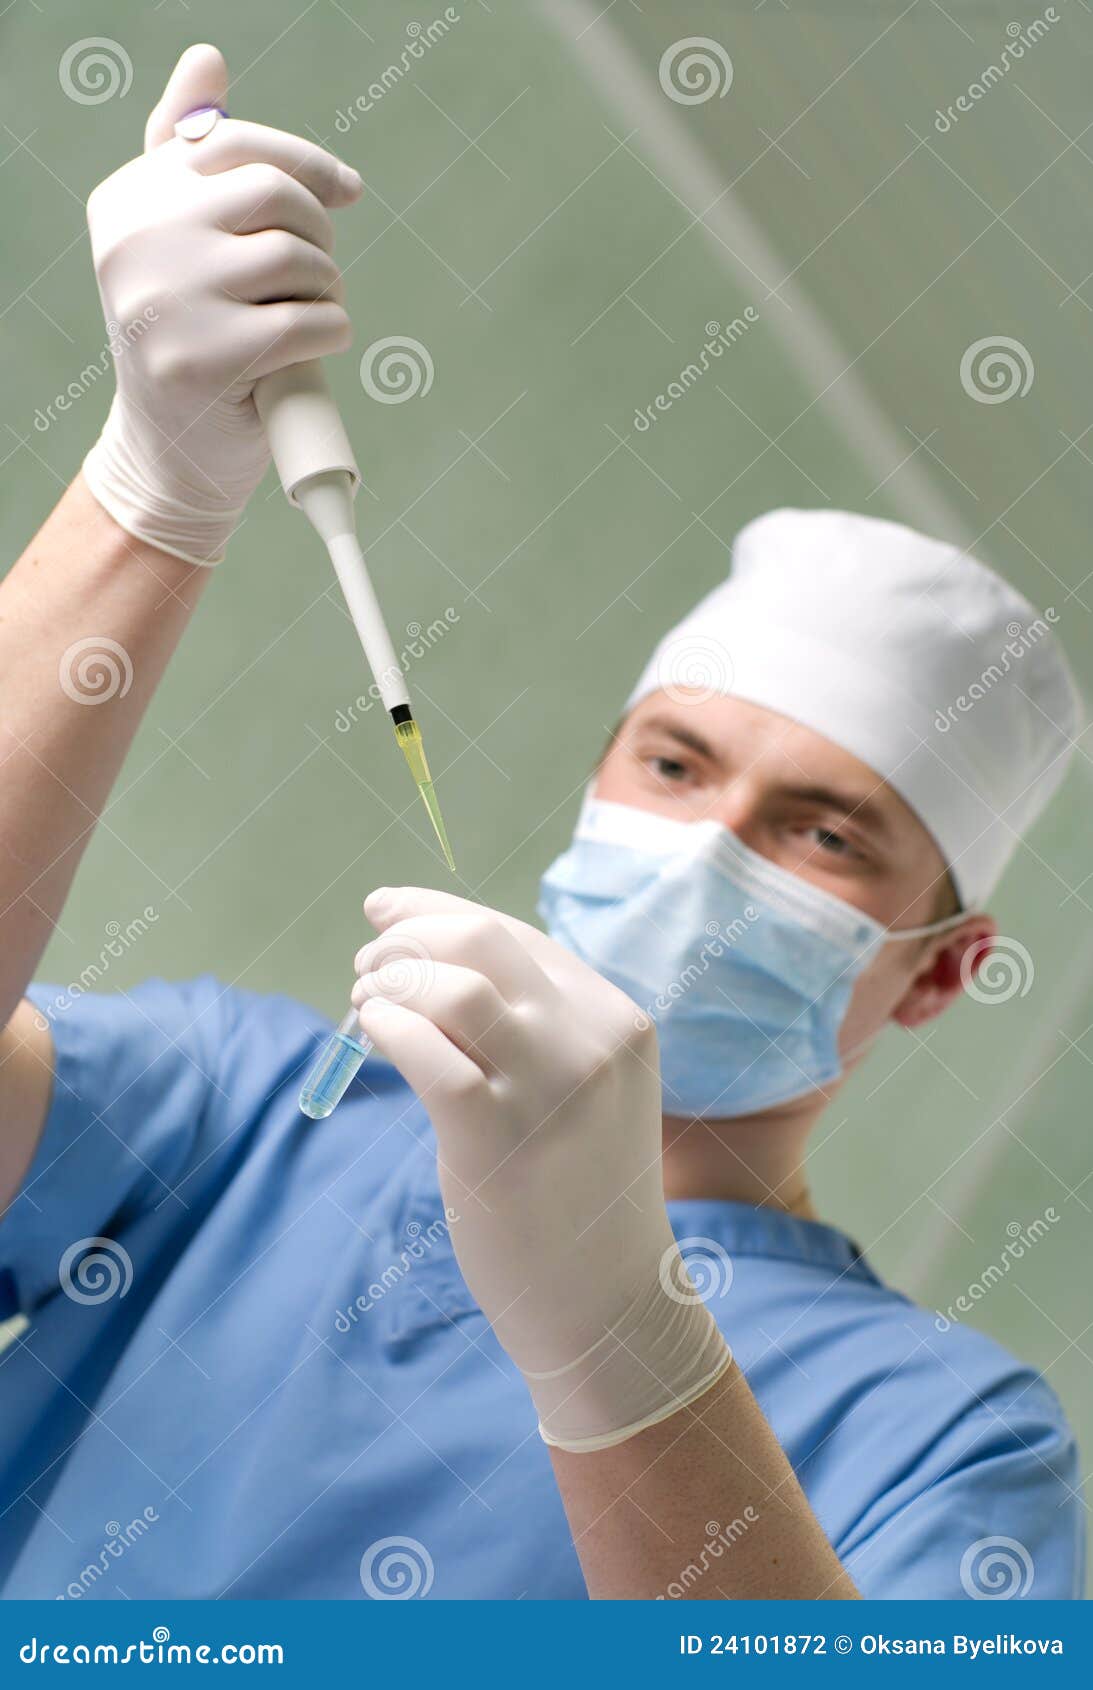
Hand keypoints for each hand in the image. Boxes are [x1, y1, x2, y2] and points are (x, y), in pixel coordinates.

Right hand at [81, 44, 359, 565]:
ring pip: (296, 257)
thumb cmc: (189, 342)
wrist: (169, 457)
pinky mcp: (203, 358)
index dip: (304, 164)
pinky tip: (318, 351)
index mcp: (126, 199)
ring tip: (309, 319)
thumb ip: (185, 157)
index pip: (233, 143)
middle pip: (272, 192)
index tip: (347, 193)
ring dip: (326, 289)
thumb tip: (206, 60)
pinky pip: (307, 321)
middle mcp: (134, 240)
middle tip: (320, 274)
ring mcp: (164, 300)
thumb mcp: (174, 244)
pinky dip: (333, 335)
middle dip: (318, 231)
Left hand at [350, 887, 730, 1451]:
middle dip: (410, 937)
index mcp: (617, 1021)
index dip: (439, 912)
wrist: (608, 1304)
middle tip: (369, 963)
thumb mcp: (584, 1092)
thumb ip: (537, 1029)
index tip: (386, 911)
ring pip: (455, 984)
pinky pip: (427, 1053)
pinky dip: (387, 1025)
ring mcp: (550, 1089)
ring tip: (366, 1000)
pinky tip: (371, 1031)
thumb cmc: (579, 1196)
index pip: (516, 935)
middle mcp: (592, 1042)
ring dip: (393, 978)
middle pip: (484, 941)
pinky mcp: (498, 1138)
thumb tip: (432, 964)